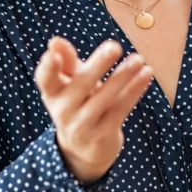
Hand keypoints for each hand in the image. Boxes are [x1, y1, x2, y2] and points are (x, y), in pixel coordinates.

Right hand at [34, 36, 152, 184]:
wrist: (84, 149)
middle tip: (114, 46)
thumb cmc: (78, 103)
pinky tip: (146, 74)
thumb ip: (66, 62)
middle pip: (80, 85)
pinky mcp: (103, 135)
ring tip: (138, 59)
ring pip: (104, 98)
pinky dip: (134, 91)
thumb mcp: (69, 83)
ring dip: (123, 77)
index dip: (47, 68)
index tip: (52, 54)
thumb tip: (55, 41)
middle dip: (98, 65)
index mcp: (52, 93)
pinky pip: (120, 109)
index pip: (45, 80)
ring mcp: (83, 126)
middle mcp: (63, 111)